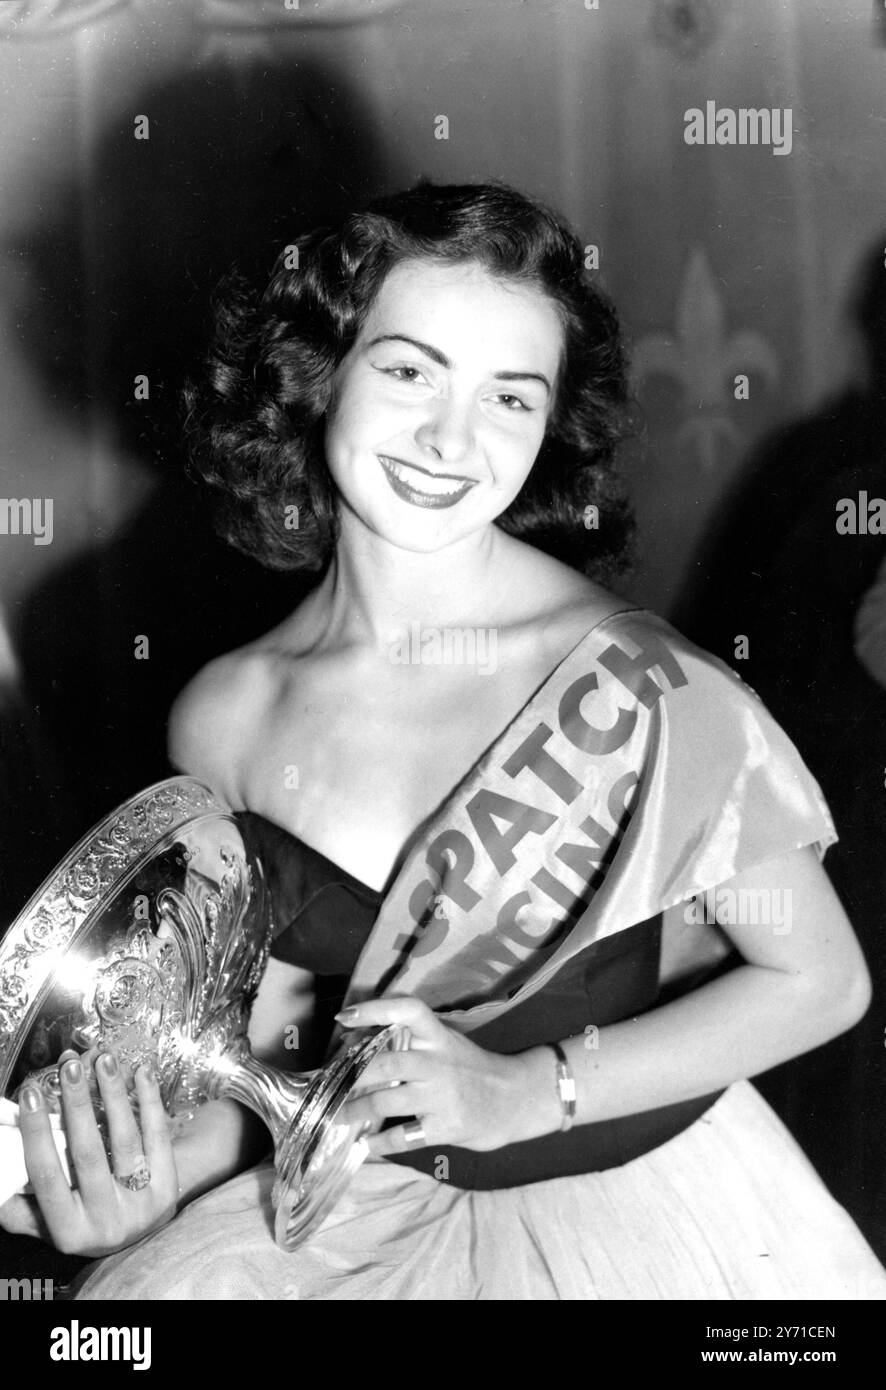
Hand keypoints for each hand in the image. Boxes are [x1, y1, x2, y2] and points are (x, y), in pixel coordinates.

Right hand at [0, 1049, 178, 1257]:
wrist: (141, 1235)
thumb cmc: (84, 1218)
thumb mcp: (49, 1221)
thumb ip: (21, 1202)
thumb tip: (0, 1156)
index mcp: (69, 1230)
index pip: (47, 1176)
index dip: (36, 1134)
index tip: (30, 1095)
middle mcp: (106, 1220)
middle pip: (87, 1152)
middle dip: (76, 1104)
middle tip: (69, 1066)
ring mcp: (140, 1204)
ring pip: (125, 1139)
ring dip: (113, 1094)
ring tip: (104, 1060)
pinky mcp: (168, 1185)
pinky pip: (158, 1135)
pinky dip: (150, 1101)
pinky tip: (141, 1072)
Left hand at [336, 997, 560, 1155]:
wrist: (517, 1100)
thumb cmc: (474, 1070)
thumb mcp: (449, 1045)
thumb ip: (414, 1044)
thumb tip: (361, 1045)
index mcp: (439, 1037)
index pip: (409, 1011)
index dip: (376, 1010)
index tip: (344, 1018)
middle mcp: (439, 1063)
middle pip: (386, 1063)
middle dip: (352, 1075)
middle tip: (329, 1084)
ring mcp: (442, 1097)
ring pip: (387, 1101)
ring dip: (355, 1110)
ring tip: (337, 1116)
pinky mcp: (446, 1127)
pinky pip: (404, 1136)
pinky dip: (381, 1141)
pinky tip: (367, 1142)